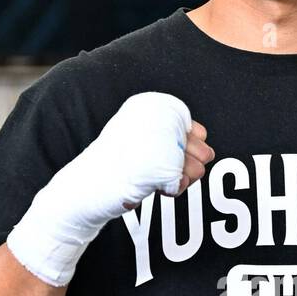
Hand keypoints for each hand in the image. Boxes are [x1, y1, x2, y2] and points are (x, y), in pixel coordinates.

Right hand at [7, 91, 214, 286]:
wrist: (86, 186)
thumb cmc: (116, 164)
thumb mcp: (146, 141)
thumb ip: (176, 139)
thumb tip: (209, 150)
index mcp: (151, 105)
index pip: (192, 127)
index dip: (185, 148)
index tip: (164, 155)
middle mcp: (157, 118)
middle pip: (199, 147)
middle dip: (189, 165)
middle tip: (164, 172)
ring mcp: (159, 141)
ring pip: (195, 165)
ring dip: (182, 178)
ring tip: (156, 179)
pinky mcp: (160, 164)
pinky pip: (182, 182)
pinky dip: (172, 190)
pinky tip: (153, 186)